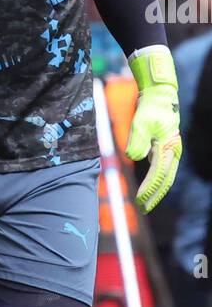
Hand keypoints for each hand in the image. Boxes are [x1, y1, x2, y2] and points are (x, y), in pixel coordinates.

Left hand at [126, 46, 181, 212]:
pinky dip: (155, 182)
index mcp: (169, 147)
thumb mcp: (140, 122)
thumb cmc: (150, 109)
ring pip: (165, 177)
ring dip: (155, 191)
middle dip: (155, 196)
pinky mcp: (165, 149)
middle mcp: (173, 152)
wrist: (159, 97)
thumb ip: (137, 140)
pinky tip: (147, 189)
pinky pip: (161, 170)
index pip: (158, 174)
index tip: (139, 200)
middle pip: (165, 180)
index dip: (149, 189)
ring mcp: (170, 151)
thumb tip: (133, 157)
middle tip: (143, 209)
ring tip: (144, 204)